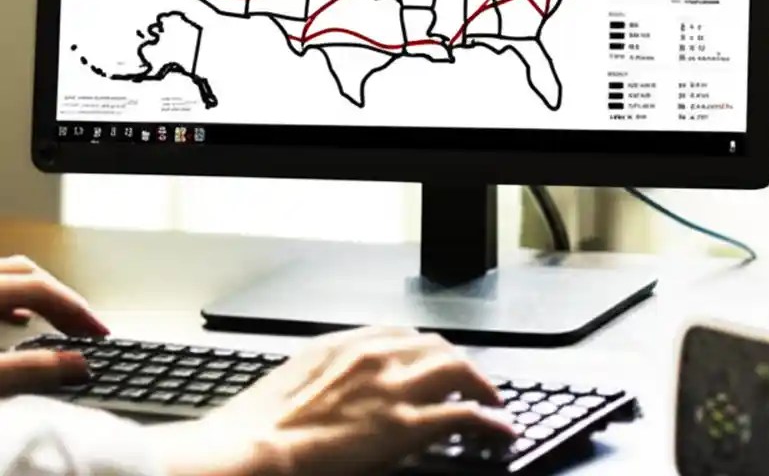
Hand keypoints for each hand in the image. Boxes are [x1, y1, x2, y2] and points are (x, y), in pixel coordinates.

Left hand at [0, 255, 104, 396]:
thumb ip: (29, 370)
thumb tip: (79, 366)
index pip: (43, 289)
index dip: (77, 311)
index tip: (100, 334)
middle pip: (30, 275)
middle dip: (64, 300)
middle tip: (85, 327)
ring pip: (11, 274)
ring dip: (39, 293)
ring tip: (59, 319)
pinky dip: (13, 298)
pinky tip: (17, 316)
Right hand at [149, 326, 515, 475]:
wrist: (247, 453)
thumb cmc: (255, 430)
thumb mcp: (293, 384)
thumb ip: (326, 378)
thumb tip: (337, 392)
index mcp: (344, 345)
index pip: (402, 335)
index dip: (426, 351)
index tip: (433, 362)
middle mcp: (376, 356)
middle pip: (438, 347)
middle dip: (459, 364)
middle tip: (470, 382)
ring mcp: (395, 389)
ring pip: (460, 371)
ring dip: (482, 386)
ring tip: (492, 403)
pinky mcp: (408, 425)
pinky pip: (467, 415)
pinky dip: (492, 420)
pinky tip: (502, 430)